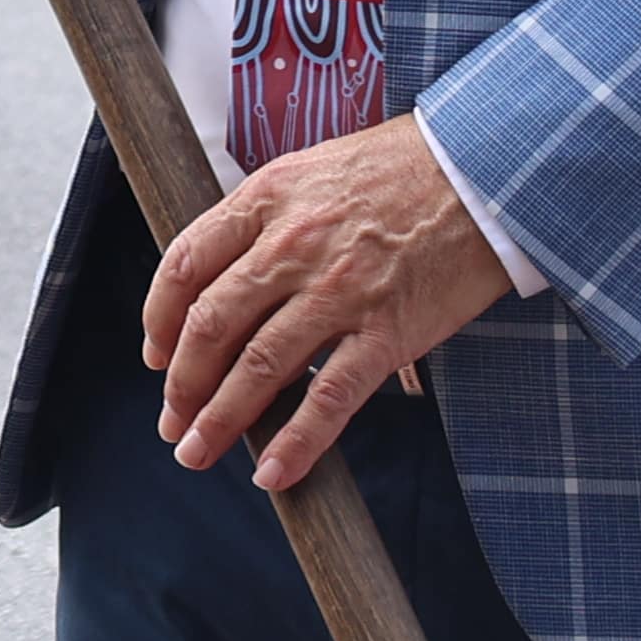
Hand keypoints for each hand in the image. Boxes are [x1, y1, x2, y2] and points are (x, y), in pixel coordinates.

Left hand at [143, 116, 511, 489]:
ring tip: (196, 451)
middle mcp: (292, 245)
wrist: (484, 170)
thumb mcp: (313, 169)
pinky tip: (272, 472)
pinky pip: (331, 398)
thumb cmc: (400, 167)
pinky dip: (297, 442)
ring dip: (219, 419)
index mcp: (266, 198)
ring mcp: (339, 291)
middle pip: (212, 325)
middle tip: (171, 421)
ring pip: (259, 367)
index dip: (160, 319)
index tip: (156, 355)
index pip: (186, 264)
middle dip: (182, 384)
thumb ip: (268, 218)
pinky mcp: (388, 331)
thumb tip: (228, 276)